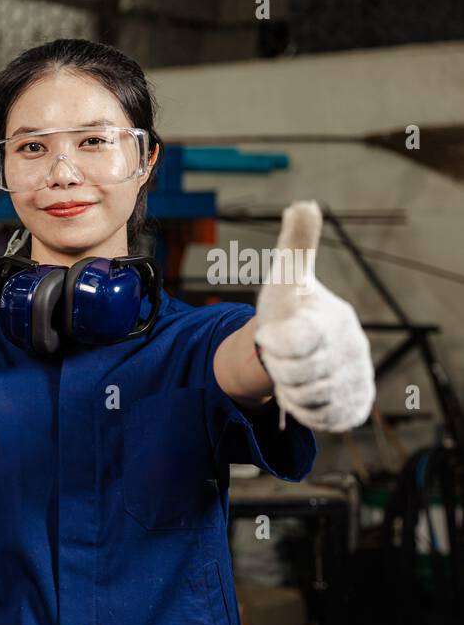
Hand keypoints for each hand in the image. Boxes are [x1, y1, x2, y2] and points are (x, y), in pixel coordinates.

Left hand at [254, 201, 374, 432]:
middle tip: (279, 355)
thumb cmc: (292, 309)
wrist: (310, 347)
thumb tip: (303, 204)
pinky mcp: (355, 406)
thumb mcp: (288, 279)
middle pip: (296, 376)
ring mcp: (355, 380)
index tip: (269, 336)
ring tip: (291, 370)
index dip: (276, 343)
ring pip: (307, 401)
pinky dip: (305, 412)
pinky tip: (304, 391)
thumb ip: (295, 247)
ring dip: (289, 391)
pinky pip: (323, 420)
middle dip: (278, 368)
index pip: (299, 341)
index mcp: (331, 320)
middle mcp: (351, 350)